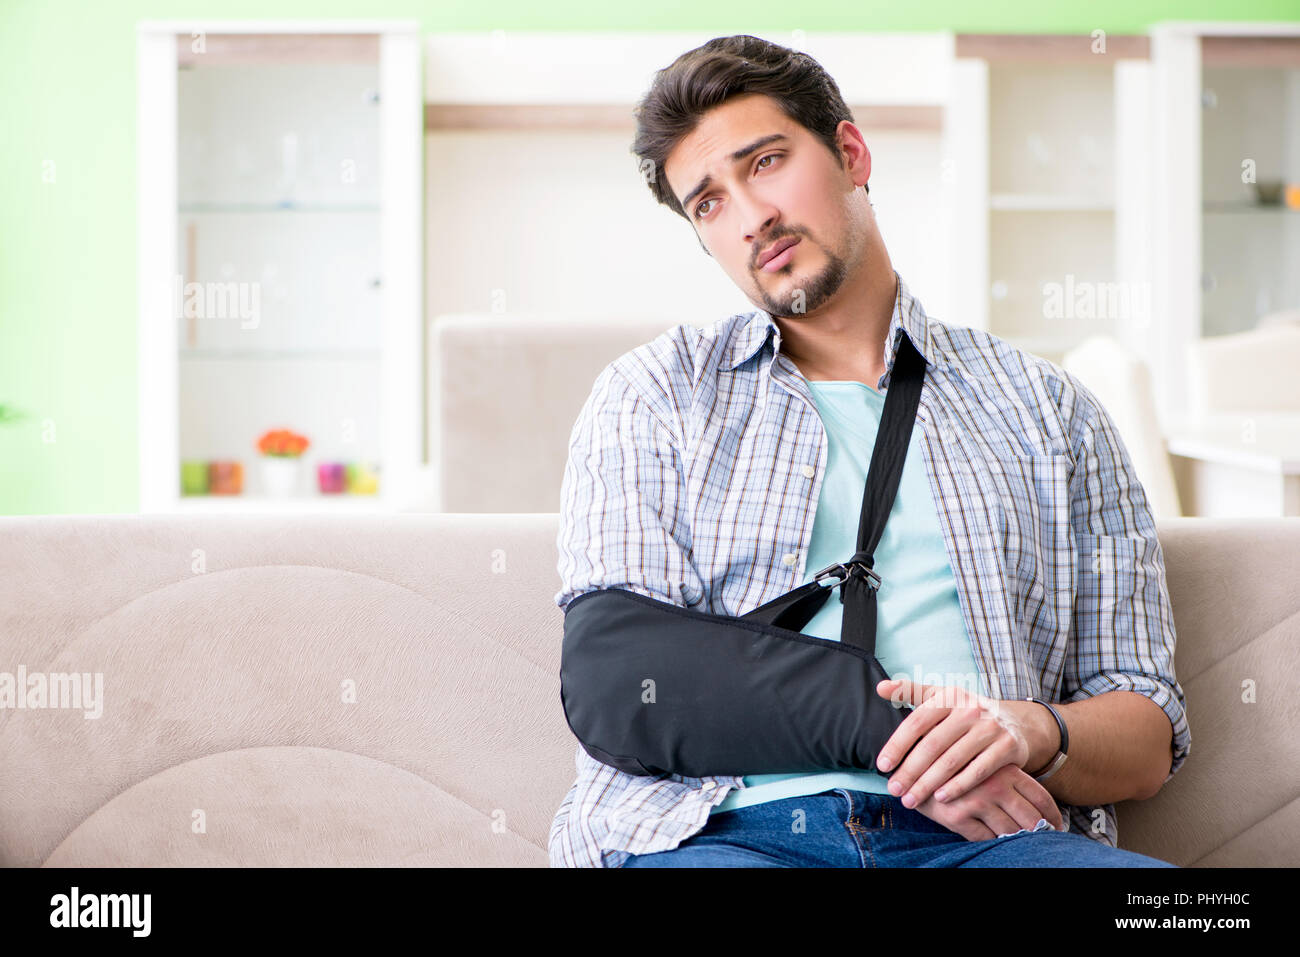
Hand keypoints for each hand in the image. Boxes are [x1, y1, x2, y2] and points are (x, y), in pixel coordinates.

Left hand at [874, 677, 1047, 810]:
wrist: (1014, 723)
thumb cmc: (965, 712)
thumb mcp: (940, 697)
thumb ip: (910, 691)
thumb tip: (880, 687)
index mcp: (949, 696)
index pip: (916, 723)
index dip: (897, 745)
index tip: (882, 765)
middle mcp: (970, 709)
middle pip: (932, 745)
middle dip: (910, 770)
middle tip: (894, 789)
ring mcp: (990, 727)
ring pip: (952, 760)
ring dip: (928, 783)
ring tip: (911, 799)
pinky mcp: (1007, 746)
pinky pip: (978, 771)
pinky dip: (958, 786)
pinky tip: (940, 798)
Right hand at [909, 762, 1063, 840]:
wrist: (913, 764)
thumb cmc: (954, 764)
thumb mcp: (984, 763)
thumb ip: (1008, 779)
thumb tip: (1039, 811)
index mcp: (1005, 769)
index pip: (1041, 797)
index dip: (1052, 816)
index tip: (1056, 826)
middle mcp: (994, 785)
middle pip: (1030, 819)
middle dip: (1039, 833)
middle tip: (1042, 839)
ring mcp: (976, 802)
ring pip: (1010, 832)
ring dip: (1016, 840)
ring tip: (1019, 842)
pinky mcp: (957, 817)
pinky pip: (984, 839)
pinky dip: (991, 841)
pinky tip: (992, 838)